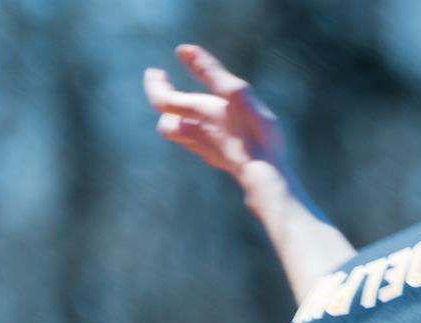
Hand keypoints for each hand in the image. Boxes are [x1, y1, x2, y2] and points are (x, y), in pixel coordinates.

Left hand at [144, 45, 298, 211]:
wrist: (265, 173)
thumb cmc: (254, 131)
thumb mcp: (236, 92)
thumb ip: (210, 70)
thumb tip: (184, 50)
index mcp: (196, 113)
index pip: (161, 98)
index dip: (155, 84)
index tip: (156, 72)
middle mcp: (194, 133)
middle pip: (165, 123)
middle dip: (163, 106)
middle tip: (168, 90)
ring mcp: (206, 150)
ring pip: (180, 137)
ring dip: (177, 121)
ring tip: (186, 110)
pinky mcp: (219, 160)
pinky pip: (197, 146)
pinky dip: (194, 134)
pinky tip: (208, 131)